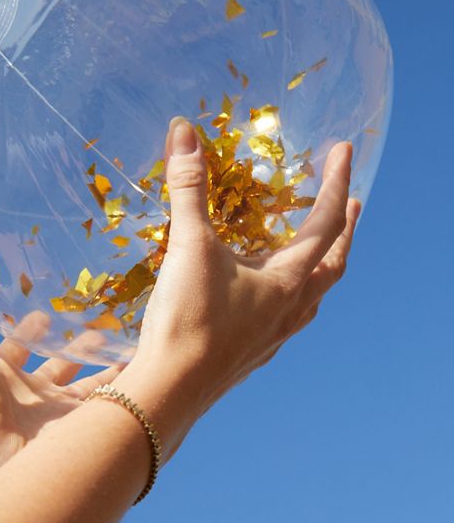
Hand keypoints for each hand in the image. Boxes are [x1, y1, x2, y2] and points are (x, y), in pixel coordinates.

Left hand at [0, 234, 119, 483]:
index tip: (53, 298)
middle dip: (82, 341)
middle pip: (61, 361)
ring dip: (108, 361)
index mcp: (1, 373)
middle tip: (105, 313)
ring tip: (129, 332)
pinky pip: (109, 402)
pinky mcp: (81, 429)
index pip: (21, 342)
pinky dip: (126, 385)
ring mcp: (57, 414)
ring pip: (90, 382)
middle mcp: (31, 394)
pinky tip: (146, 363)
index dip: (35, 322)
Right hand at [132, 118, 359, 418]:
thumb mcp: (189, 246)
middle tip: (351, 206)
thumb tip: (184, 132)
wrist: (170, 390)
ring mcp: (273, 336)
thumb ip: (188, 188)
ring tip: (317, 253)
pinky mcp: (251, 354)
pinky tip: (268, 299)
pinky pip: (286, 320)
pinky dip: (290, 298)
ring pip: (314, 297)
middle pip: (333, 265)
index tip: (344, 152)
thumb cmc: (189, 318)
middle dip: (345, 231)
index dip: (336, 183)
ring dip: (322, 268)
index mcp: (287, 279)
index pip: (326, 222)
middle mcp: (291, 308)